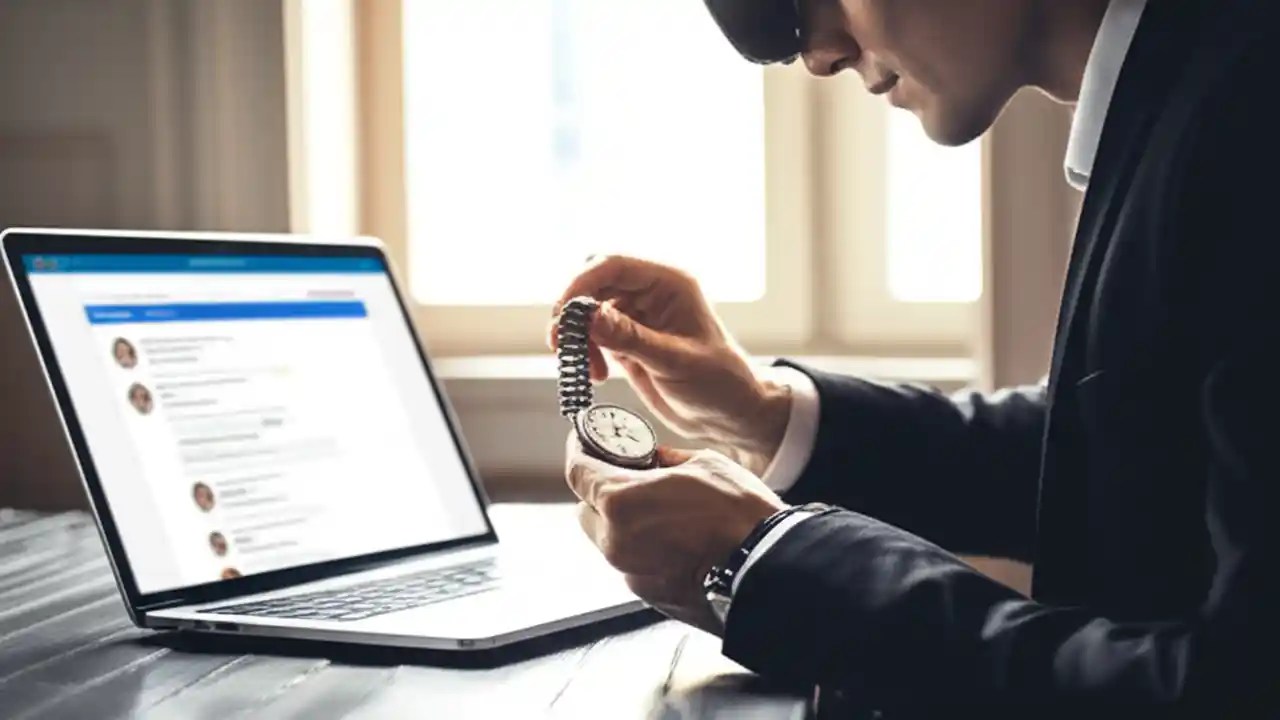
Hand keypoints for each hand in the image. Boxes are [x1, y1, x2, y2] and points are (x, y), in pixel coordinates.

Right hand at [549, 255, 791, 475]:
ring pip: (589, 312)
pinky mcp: (628, 341)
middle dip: (574, 312)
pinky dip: (586, 353)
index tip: (565, 314)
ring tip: (585, 368)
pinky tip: (596, 375)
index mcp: (669, 284)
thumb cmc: (719, 383)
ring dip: (579, 338)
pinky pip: (593, 336)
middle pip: (594, 284)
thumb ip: (630, 338)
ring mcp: (638, 317)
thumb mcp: (675, 361)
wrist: (730, 415)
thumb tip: (588, 316)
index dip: (582, 283)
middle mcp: (651, 294)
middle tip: (562, 343)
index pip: (614, 265)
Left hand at [565, 433, 786, 635]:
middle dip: (600, 490)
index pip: (577, 471)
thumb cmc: (740, 515)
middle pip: (585, 508)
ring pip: (606, 538)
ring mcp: (629, 572)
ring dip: (619, 520)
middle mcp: (615, 541)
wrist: (767, 570)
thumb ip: (663, 460)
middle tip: (627, 476)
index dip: (580, 452)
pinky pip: (629, 561)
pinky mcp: (646, 594)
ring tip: (658, 510)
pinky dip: (640, 546)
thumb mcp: (702, 464)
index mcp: (620, 502)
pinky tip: (673, 538)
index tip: (585, 443)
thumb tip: (651, 461)